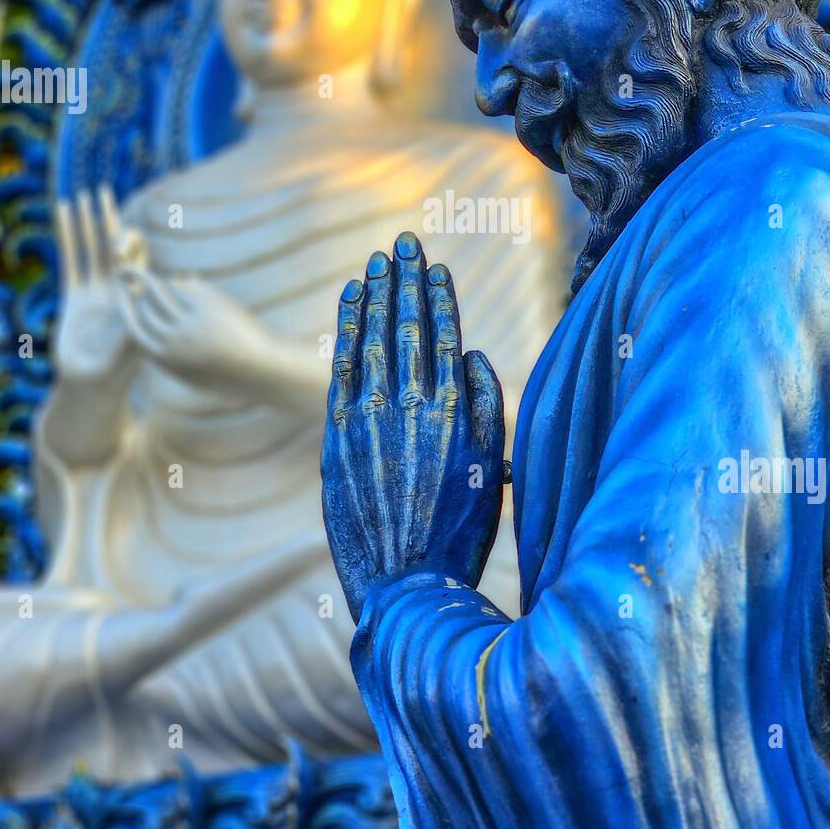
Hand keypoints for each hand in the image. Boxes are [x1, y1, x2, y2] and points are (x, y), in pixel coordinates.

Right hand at [54, 186, 140, 383]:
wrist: (93, 386)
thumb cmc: (117, 373)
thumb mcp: (130, 348)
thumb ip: (133, 321)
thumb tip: (140, 299)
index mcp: (133, 297)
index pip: (135, 260)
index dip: (130, 242)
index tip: (122, 234)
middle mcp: (117, 289)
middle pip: (113, 246)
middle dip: (108, 219)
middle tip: (103, 191)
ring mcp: (95, 290)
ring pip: (90, 248)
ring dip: (87, 223)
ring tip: (82, 195)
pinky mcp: (74, 296)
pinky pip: (70, 260)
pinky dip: (67, 237)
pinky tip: (62, 213)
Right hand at [117, 267, 279, 398]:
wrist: (261, 369)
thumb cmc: (227, 374)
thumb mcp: (192, 370)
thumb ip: (170, 352)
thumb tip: (151, 333)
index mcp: (164, 358)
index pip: (133, 326)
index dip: (125, 307)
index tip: (121, 293)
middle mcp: (172, 340)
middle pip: (145, 304)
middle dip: (139, 287)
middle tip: (131, 273)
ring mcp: (190, 322)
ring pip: (164, 290)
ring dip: (160, 282)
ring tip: (157, 277)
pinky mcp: (208, 306)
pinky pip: (188, 285)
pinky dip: (188, 283)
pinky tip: (191, 281)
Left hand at [321, 230, 504, 621]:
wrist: (406, 586)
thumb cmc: (458, 534)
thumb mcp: (490, 470)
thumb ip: (486, 408)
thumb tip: (473, 354)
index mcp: (454, 412)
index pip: (443, 335)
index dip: (438, 296)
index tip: (434, 265)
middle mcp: (411, 405)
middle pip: (407, 326)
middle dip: (405, 280)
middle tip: (402, 242)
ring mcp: (371, 419)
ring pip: (373, 338)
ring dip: (375, 294)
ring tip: (378, 260)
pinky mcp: (339, 436)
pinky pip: (341, 365)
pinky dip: (347, 327)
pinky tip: (350, 300)